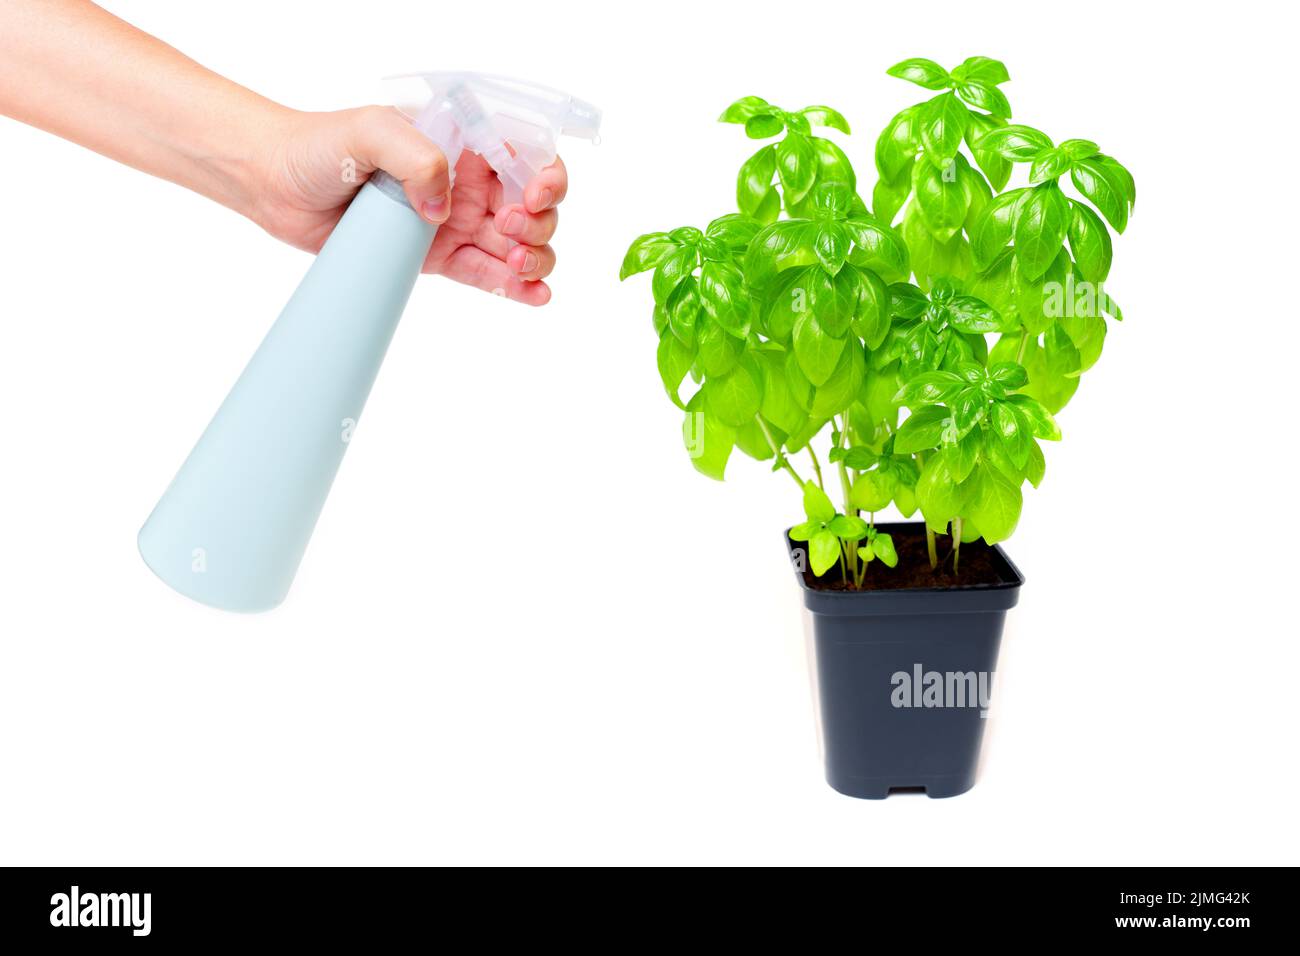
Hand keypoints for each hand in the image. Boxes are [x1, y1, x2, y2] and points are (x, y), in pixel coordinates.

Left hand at [253, 106, 565, 305]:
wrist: (276, 185)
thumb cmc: (319, 145)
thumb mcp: (370, 131)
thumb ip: (416, 156)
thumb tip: (444, 207)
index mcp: (462, 141)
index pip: (527, 153)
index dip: (545, 177)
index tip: (530, 196)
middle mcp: (467, 181)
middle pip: (533, 205)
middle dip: (538, 223)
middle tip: (507, 230)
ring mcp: (456, 221)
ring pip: (519, 244)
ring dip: (534, 258)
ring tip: (518, 267)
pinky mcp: (438, 256)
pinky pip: (487, 273)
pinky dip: (515, 288)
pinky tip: (535, 297)